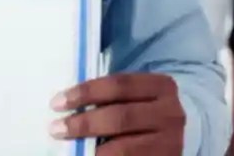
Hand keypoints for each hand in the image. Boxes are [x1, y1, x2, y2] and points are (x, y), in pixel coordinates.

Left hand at [50, 73, 184, 154]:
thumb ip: (110, 97)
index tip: (58, 102)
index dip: (86, 92)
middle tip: (56, 128)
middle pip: (120, 116)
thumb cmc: (144, 110)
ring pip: (124, 148)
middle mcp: (170, 113)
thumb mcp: (136, 96)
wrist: (177, 135)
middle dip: (84, 123)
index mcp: (161, 86)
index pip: (119, 85)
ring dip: (92, 150)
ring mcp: (171, 142)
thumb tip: (67, 103)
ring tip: (69, 148)